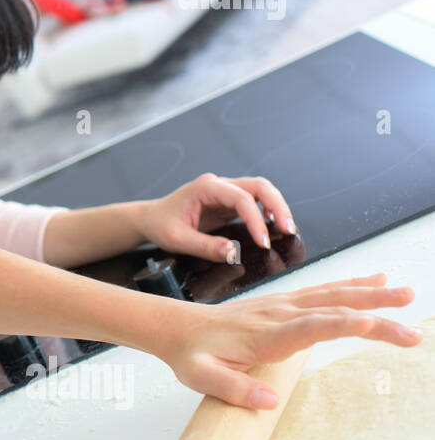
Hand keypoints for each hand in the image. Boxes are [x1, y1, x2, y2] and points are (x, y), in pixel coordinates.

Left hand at [139, 172, 293, 263]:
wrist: (150, 219)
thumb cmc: (160, 225)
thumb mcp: (177, 240)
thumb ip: (205, 247)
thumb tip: (233, 253)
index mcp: (205, 188)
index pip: (240, 198)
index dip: (255, 219)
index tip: (263, 242)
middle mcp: (218, 185)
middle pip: (258, 186)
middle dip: (277, 206)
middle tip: (288, 229)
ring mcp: (224, 192)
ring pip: (260, 191)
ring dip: (276, 207)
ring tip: (286, 229)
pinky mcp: (228, 203)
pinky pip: (254, 203)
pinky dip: (267, 212)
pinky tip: (273, 226)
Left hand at [158, 272, 417, 408]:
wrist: (174, 326)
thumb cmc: (189, 354)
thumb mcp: (200, 377)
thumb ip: (233, 390)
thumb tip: (269, 402)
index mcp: (264, 335)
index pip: (314, 327)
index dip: (351, 326)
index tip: (384, 329)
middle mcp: (278, 314)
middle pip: (333, 309)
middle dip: (375, 311)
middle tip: (412, 317)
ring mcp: (282, 305)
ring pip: (332, 296)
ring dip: (370, 293)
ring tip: (406, 293)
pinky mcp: (283, 303)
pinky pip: (323, 292)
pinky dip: (351, 285)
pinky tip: (376, 279)